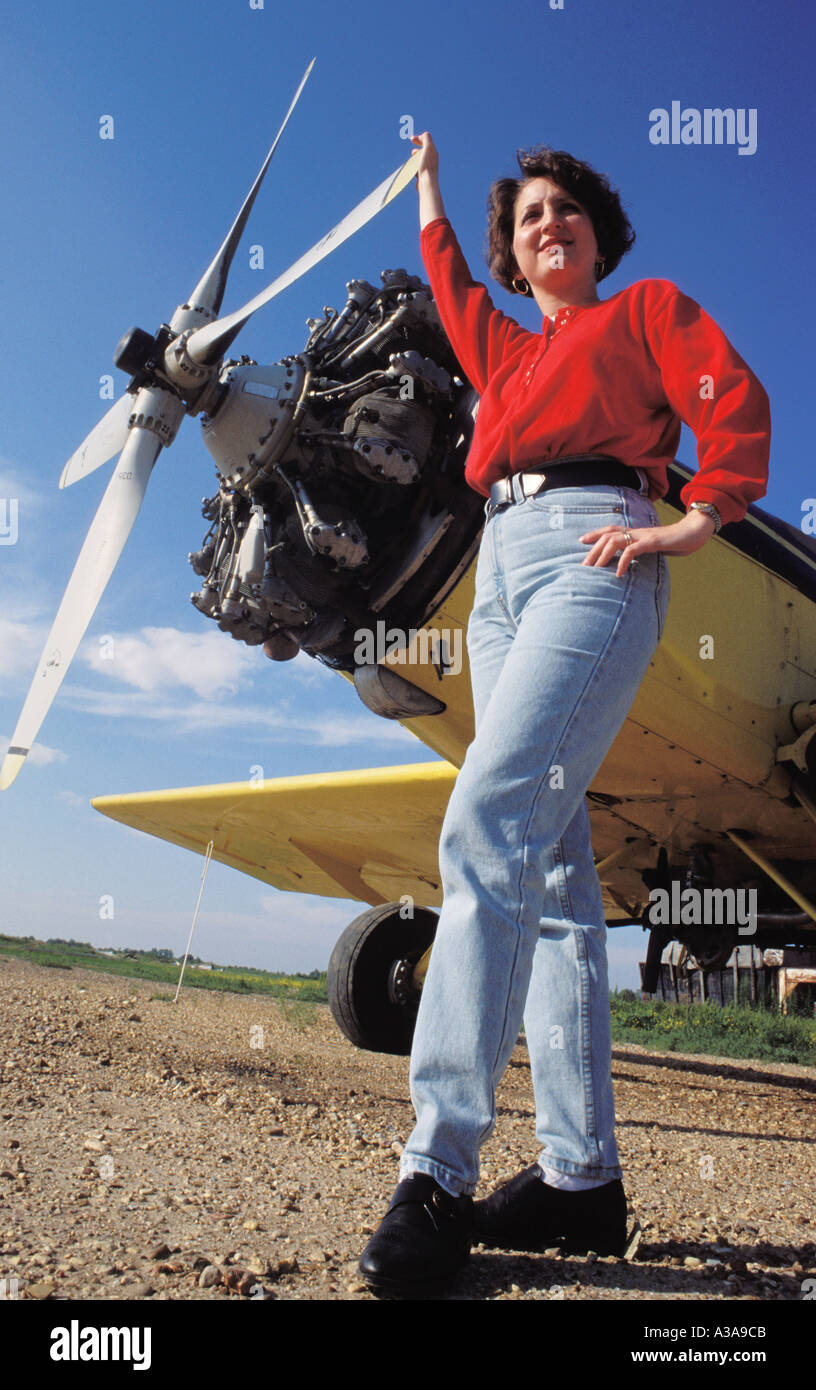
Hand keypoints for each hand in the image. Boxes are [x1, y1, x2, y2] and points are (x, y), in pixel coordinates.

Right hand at [410, 131, 438, 179]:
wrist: (427, 183)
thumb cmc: (426, 166)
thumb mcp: (427, 147)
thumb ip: (426, 138)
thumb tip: (423, 135)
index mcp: (433, 152)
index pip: (427, 140)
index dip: (419, 138)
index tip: (411, 139)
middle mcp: (432, 160)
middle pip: (424, 151)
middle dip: (418, 149)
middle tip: (414, 152)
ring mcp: (428, 168)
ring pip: (420, 160)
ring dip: (414, 159)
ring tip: (412, 162)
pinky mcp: (423, 176)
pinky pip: (417, 169)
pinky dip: (413, 168)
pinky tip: (412, 171)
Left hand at [580, 509, 715, 577]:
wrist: (696, 531)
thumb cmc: (677, 541)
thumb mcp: (656, 547)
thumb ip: (644, 552)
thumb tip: (634, 563)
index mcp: (637, 532)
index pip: (611, 529)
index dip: (596, 533)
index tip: (581, 541)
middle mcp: (637, 532)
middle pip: (608, 536)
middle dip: (594, 550)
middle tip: (584, 566)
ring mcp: (644, 536)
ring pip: (616, 540)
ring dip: (604, 555)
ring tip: (597, 569)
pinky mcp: (653, 542)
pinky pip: (633, 550)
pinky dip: (623, 562)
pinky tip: (619, 574)